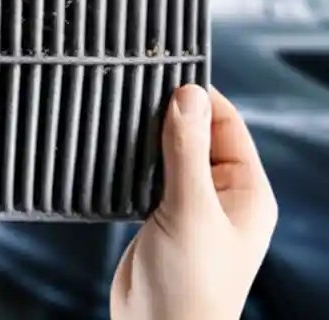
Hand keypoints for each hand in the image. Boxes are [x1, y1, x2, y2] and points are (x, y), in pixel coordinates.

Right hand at [111, 85, 277, 319]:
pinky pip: (150, 179)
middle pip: (197, 137)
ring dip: (149, 141)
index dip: (198, 99)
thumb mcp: (189, 209)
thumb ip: (186, 151)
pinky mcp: (160, 220)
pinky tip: (114, 155)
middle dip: (169, 117)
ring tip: (120, 120)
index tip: (163, 76)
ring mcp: (191, 209)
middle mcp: (222, 197)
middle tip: (134, 94)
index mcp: (247, 192)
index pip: (227, 125)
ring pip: (171, 156)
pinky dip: (134, 164)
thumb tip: (188, 94)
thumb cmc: (189, 285)